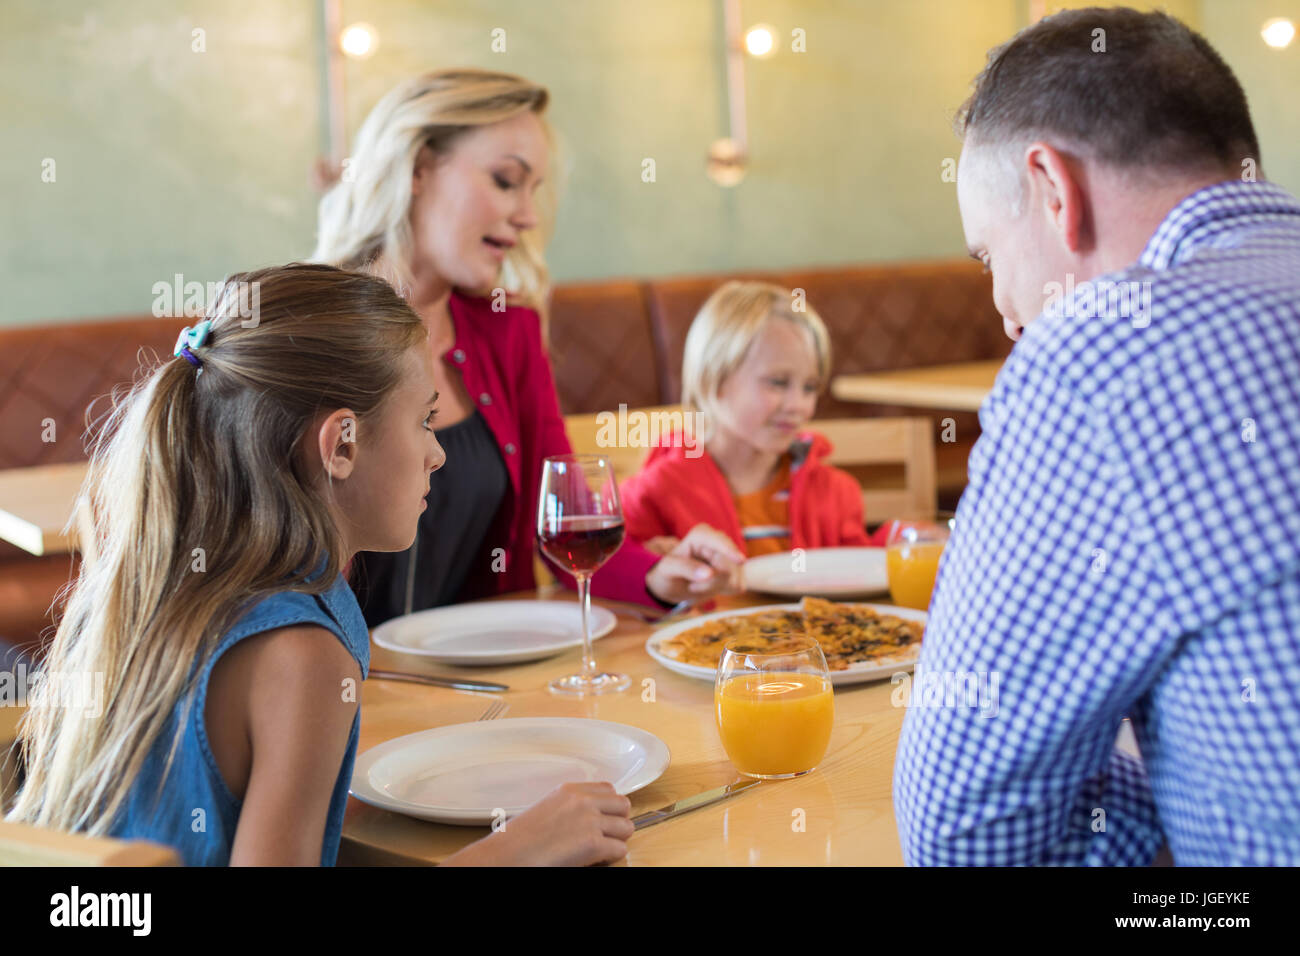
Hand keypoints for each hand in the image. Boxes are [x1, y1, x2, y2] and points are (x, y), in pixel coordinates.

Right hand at [442, 782, 632, 866]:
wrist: (509, 855)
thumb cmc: (519, 839)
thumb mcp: (546, 809)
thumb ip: (569, 807)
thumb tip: (586, 818)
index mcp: (570, 791)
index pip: (608, 789)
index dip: (609, 806)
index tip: (605, 816)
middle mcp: (583, 802)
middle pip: (623, 805)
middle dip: (618, 821)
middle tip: (607, 834)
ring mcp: (590, 821)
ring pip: (627, 827)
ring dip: (617, 839)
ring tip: (603, 848)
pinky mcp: (593, 844)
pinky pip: (620, 849)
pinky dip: (612, 857)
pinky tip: (598, 859)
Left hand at [644, 523, 744, 604]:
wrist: (674, 584)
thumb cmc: (668, 572)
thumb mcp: (668, 569)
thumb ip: (685, 568)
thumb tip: (710, 573)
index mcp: (701, 535)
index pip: (719, 540)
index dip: (729, 550)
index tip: (740, 561)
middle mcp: (718, 543)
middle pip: (728, 563)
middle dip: (712, 580)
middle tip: (691, 587)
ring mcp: (729, 557)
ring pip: (734, 576)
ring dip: (715, 587)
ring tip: (696, 586)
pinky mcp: (735, 572)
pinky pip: (738, 585)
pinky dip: (723, 591)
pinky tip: (709, 588)